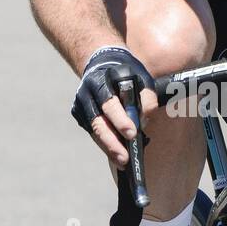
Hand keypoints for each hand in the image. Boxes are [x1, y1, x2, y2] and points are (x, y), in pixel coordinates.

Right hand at [71, 46, 153, 168]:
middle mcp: (87, 91)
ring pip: (94, 130)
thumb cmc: (126, 73)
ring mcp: (81, 103)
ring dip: (108, 147)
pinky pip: (93, 132)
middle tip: (126, 158)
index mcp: (101, 79)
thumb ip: (147, 97)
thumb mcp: (142, 76)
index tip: (132, 134)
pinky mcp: (79, 112)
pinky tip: (116, 153)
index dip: (120, 119)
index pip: (110, 103)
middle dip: (112, 141)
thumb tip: (145, 119)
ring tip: (123, 162)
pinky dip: (104, 143)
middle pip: (98, 121)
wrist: (102, 63)